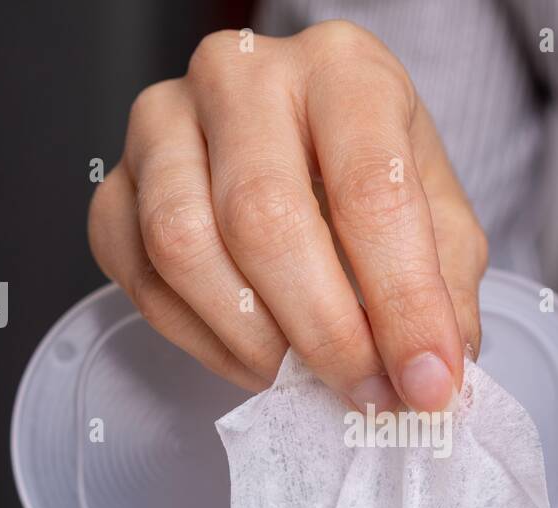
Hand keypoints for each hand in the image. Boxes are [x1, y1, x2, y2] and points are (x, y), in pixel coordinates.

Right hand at [88, 20, 487, 412]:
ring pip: (183, 248)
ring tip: (305, 377)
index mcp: (342, 69)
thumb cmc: (372, 177)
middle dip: (323, 331)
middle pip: (264, 219)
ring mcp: (162, 123)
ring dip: (254, 340)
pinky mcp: (116, 183)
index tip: (426, 381)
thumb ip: (442, 294)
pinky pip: (140, 279)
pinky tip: (254, 358)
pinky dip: (202, 342)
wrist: (301, 148)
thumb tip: (432, 379)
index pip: (369, 190)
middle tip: (363, 389)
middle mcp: (242, 75)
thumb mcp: (437, 221)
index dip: (402, 303)